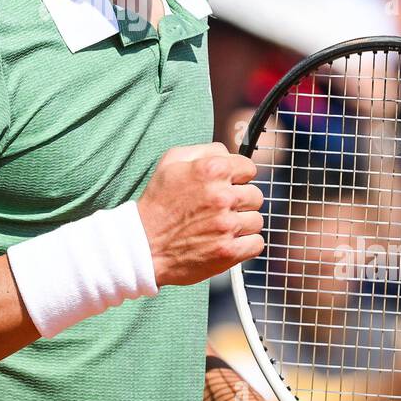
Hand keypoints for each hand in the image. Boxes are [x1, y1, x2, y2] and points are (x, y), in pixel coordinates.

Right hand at [137, 142, 263, 286]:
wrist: (143, 245)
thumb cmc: (157, 203)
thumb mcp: (171, 161)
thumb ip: (205, 150)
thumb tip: (229, 153)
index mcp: (212, 170)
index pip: (249, 168)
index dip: (237, 177)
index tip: (227, 186)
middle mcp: (222, 196)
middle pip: (255, 195)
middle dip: (240, 201)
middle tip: (220, 208)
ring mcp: (227, 225)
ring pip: (257, 220)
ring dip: (242, 224)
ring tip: (221, 226)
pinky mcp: (229, 251)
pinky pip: (256, 243)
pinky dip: (245, 244)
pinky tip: (227, 241)